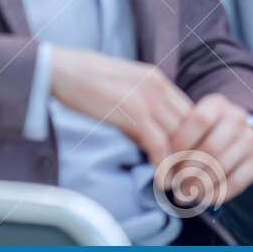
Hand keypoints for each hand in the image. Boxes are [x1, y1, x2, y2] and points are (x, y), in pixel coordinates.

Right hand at [49, 46, 193, 167]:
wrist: (61, 69)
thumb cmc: (84, 81)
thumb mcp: (123, 88)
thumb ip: (140, 105)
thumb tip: (146, 134)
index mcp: (158, 80)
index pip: (189, 111)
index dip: (191, 137)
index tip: (186, 158)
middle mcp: (159, 87)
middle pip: (190, 125)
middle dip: (190, 152)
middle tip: (186, 175)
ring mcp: (149, 99)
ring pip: (179, 135)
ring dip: (179, 162)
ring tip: (176, 182)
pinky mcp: (134, 113)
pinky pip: (158, 143)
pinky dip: (162, 163)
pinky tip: (160, 178)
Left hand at [163, 92, 252, 206]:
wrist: (237, 139)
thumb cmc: (202, 135)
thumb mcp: (189, 128)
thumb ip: (175, 144)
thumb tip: (161, 172)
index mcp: (217, 104)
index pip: (200, 120)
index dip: (182, 142)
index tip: (169, 159)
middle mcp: (238, 118)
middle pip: (212, 147)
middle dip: (189, 171)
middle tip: (176, 184)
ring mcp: (251, 139)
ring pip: (223, 166)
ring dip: (200, 185)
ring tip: (186, 194)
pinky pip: (236, 181)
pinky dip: (216, 193)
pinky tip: (203, 197)